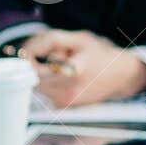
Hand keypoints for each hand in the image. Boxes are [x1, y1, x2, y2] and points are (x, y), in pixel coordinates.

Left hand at [19, 29, 145, 107]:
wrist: (121, 75)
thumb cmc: (100, 54)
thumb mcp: (79, 38)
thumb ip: (50, 40)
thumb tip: (26, 49)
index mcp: (72, 73)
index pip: (35, 69)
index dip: (26, 58)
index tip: (24, 50)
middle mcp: (67, 92)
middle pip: (33, 78)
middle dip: (34, 64)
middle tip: (44, 53)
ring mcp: (66, 102)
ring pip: (38, 85)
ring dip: (41, 73)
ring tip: (59, 63)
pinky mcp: (65, 106)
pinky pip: (46, 91)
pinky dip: (48, 80)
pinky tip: (63, 74)